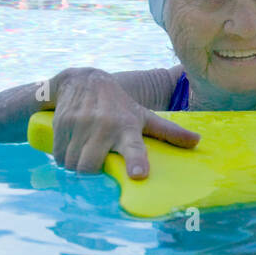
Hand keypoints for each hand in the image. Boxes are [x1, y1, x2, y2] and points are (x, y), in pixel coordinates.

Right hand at [51, 67, 198, 177]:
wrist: (84, 80)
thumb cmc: (120, 105)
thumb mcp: (144, 115)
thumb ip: (169, 131)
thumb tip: (198, 142)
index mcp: (128, 126)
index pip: (134, 147)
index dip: (136, 161)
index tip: (139, 174)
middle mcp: (104, 125)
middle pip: (90, 165)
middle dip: (89, 172)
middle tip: (94, 165)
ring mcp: (81, 123)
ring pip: (71, 163)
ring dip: (74, 166)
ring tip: (83, 153)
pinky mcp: (62, 122)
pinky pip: (58, 154)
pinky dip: (62, 157)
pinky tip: (70, 147)